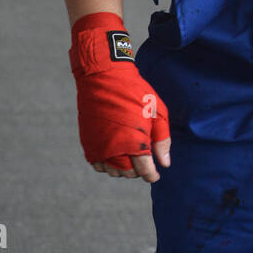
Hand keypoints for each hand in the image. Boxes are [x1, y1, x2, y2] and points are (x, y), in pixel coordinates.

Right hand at [69, 12, 170, 182]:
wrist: (103, 77)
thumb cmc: (133, 91)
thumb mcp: (156, 111)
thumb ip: (162, 139)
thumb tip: (165, 163)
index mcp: (134, 143)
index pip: (144, 171)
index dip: (152, 175)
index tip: (156, 174)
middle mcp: (115, 150)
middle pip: (129, 174)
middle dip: (138, 170)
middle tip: (143, 157)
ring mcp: (99, 148)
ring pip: (113, 172)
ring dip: (123, 168)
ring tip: (130, 154)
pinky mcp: (88, 144)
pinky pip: (98, 165)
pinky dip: (108, 164)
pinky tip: (115, 152)